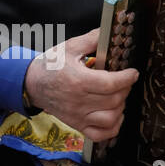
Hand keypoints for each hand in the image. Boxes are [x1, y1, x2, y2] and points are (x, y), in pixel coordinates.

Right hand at [23, 28, 138, 139]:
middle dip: (125, 89)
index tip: (133, 73)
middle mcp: (78, 101)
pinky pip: (100, 134)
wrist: (32, 83)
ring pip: (110, 119)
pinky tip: (114, 115)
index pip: (110, 84)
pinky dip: (113, 128)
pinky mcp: (76, 125)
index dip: (127, 78)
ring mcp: (77, 116)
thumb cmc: (51, 65)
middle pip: (113, 100)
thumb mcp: (70, 47)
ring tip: (119, 96)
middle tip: (125, 81)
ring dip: (120, 107)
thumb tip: (112, 31)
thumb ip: (93, 39)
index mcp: (78, 81)